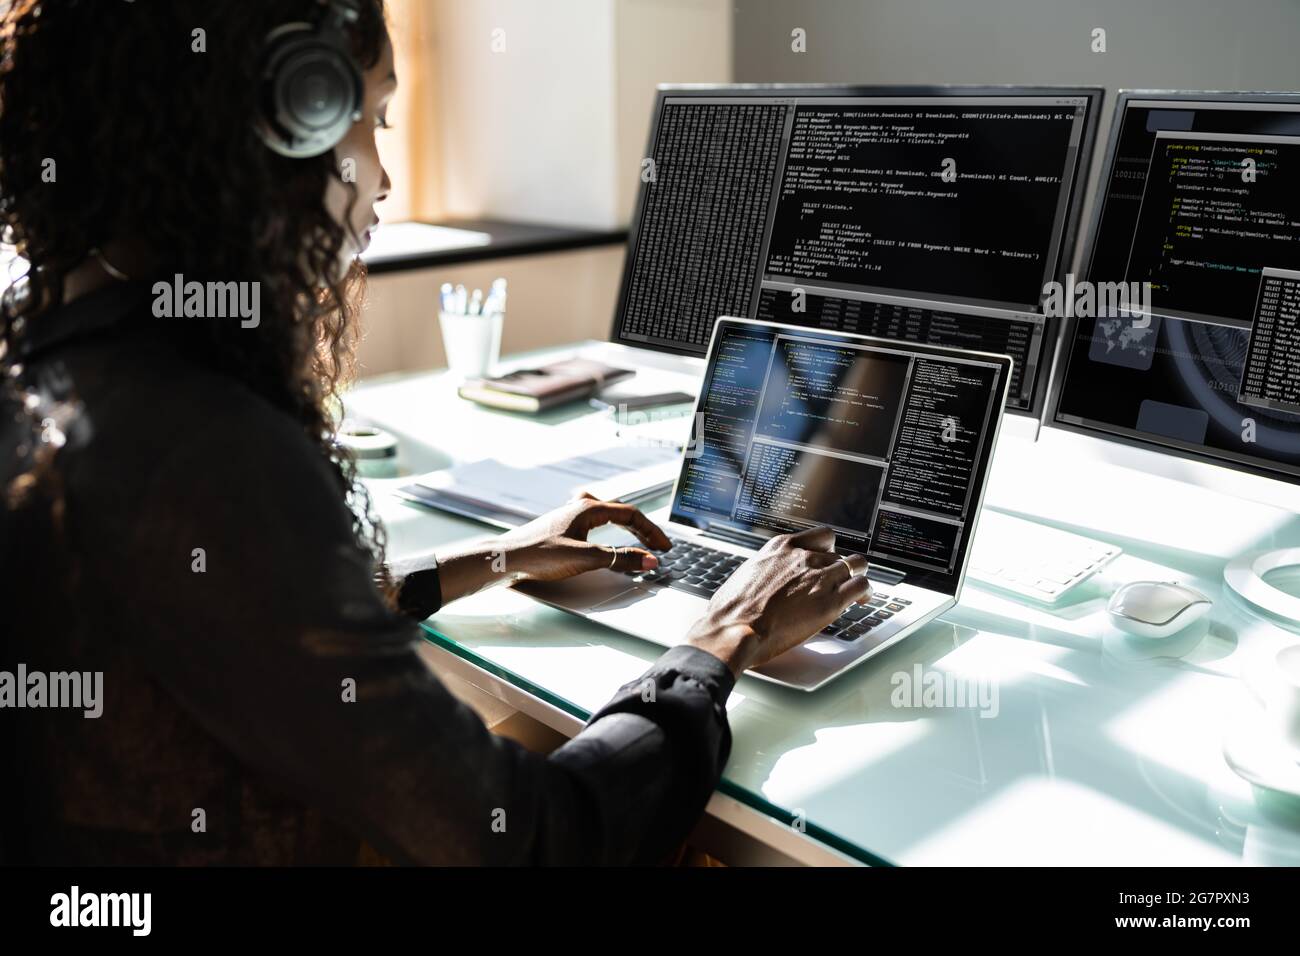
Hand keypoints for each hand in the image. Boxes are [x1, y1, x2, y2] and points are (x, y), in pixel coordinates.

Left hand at [497, 492, 670, 580]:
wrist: (506, 559)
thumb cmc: (539, 555)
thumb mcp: (585, 558)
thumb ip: (620, 559)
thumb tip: (649, 560)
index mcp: (589, 508)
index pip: (632, 514)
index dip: (652, 531)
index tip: (665, 547)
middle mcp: (581, 507)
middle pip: (622, 513)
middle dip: (643, 530)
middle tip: (659, 546)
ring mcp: (571, 516)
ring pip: (609, 516)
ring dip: (628, 527)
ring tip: (641, 539)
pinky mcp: (563, 527)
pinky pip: (597, 523)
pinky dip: (612, 530)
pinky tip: (609, 535)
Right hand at [684, 526, 871, 677]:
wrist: (735, 627)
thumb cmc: (732, 608)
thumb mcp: (747, 574)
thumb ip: (767, 570)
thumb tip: (767, 579)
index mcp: (782, 547)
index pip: (821, 536)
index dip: (828, 549)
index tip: (828, 559)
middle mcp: (804, 557)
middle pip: (839, 553)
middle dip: (840, 567)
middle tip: (838, 582)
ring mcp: (820, 577)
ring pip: (857, 564)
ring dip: (858, 575)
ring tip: (858, 589)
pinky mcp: (831, 601)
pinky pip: (862, 586)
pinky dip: (866, 591)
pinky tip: (863, 600)